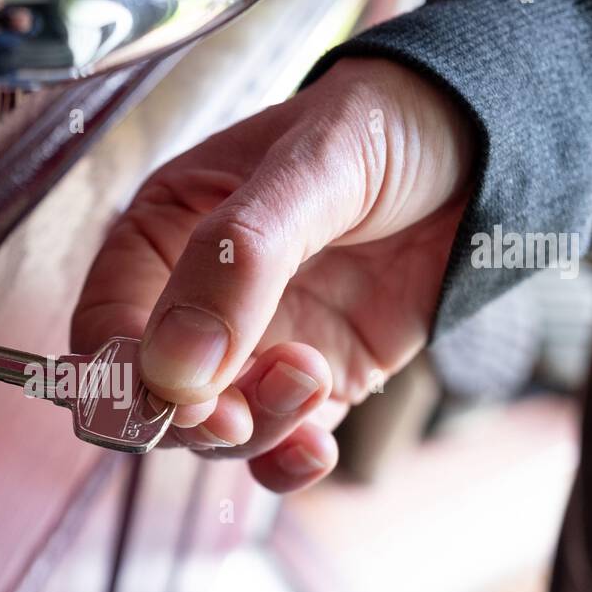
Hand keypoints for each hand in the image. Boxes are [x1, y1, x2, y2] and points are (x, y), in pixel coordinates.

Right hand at [71, 57, 475, 490]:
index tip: (174, 393)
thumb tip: (172, 370)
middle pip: (152, 397)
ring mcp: (252, 348)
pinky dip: (288, 464)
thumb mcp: (309, 169)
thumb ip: (236, 261)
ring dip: (254, 429)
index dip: (123, 372)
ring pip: (213, 433)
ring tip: (312, 377)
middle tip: (238, 410)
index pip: (104, 325)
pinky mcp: (310, 383)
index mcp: (164, 233)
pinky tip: (316, 446)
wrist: (487, 147)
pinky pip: (276, 450)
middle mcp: (194, 300)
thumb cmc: (383, 128)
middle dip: (194, 417)